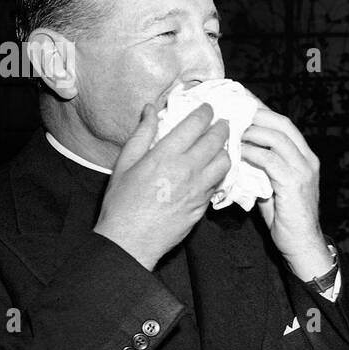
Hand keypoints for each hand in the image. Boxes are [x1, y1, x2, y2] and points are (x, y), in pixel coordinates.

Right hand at [93, 102, 231, 270]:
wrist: (130, 241)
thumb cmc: (122, 202)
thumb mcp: (125, 163)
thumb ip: (142, 134)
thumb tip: (150, 109)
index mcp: (166, 155)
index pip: (195, 125)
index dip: (205, 112)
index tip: (207, 108)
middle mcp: (187, 170)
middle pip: (216, 140)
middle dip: (222, 126)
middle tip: (222, 122)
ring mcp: (198, 189)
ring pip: (225, 162)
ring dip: (225, 150)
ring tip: (220, 146)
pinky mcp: (203, 205)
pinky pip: (219, 183)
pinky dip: (220, 172)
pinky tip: (214, 169)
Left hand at [238, 107, 330, 280]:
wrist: (302, 243)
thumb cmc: (285, 217)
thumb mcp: (272, 185)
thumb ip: (262, 167)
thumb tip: (238, 150)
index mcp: (305, 156)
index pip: (284, 124)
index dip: (263, 111)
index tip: (241, 103)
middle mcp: (307, 159)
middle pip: (282, 124)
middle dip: (257, 114)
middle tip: (233, 110)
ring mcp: (303, 170)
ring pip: (277, 138)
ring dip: (252, 131)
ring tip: (232, 130)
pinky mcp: (294, 183)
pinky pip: (270, 160)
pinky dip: (252, 153)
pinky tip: (238, 152)